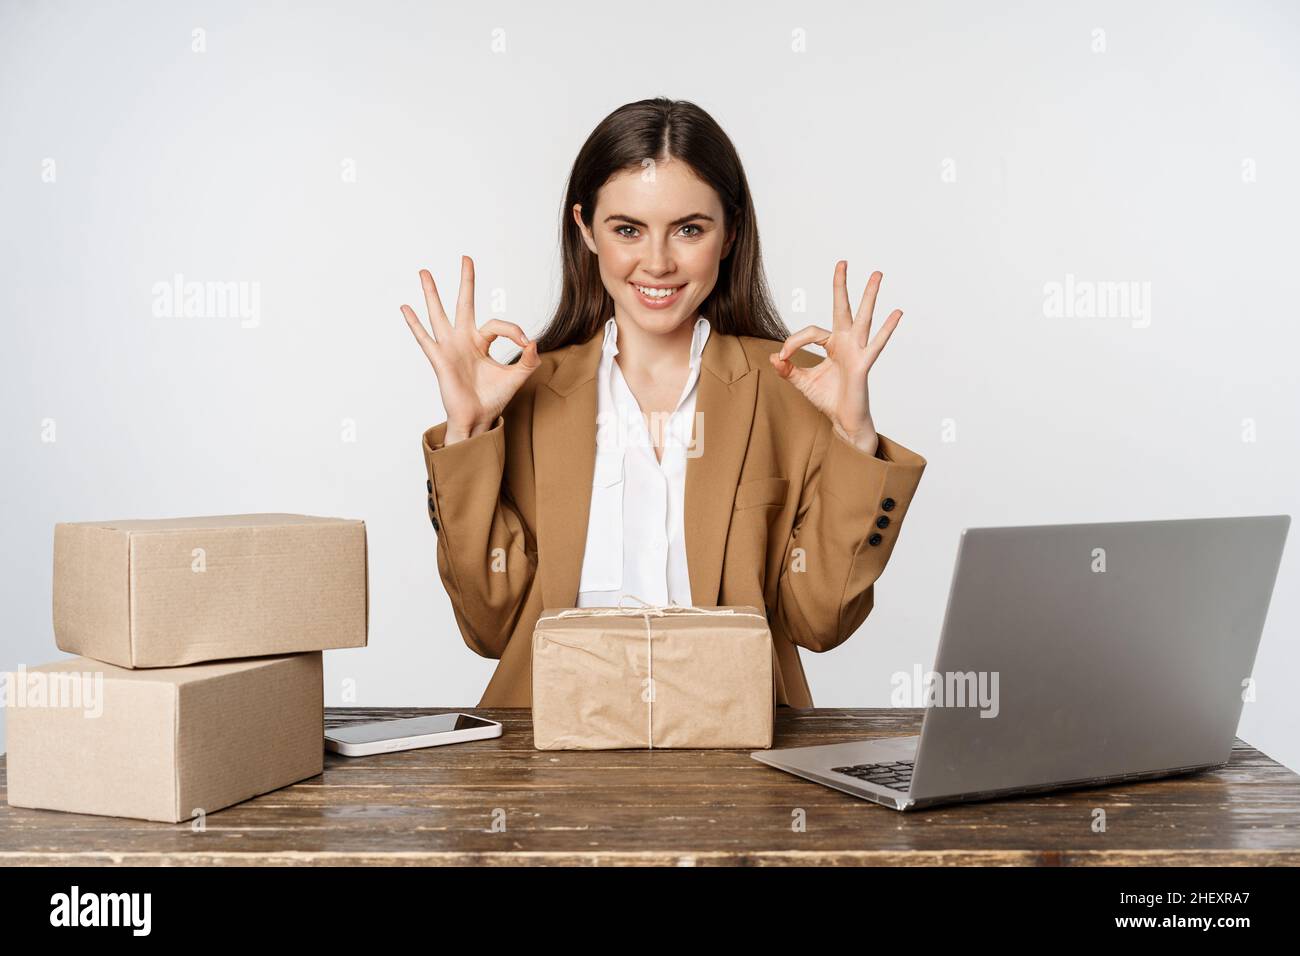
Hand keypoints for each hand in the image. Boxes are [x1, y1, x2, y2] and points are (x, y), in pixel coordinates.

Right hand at [401, 256, 539, 441]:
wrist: (478, 418)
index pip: (497, 324)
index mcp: (481, 342)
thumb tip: (534, 342)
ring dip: (432, 293)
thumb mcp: (517, 377)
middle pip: (465, 304)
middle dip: (466, 281)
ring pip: (439, 314)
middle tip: (466, 258)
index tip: (526, 343)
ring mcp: (450, 348)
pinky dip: (414, 323)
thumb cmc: (493, 399)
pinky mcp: (440, 359)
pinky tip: (406, 308)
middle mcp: (464, 340)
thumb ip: (528, 360)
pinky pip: (425, 338)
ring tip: (424, 272)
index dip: (514, 331)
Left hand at [769, 262, 903, 453]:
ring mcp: (857, 351)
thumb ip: (787, 369)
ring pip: (863, 318)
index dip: (793, 342)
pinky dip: (887, 329)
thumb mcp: (801, 382)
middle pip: (842, 308)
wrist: (844, 421)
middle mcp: (846, 343)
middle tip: (842, 262)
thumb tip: (773, 356)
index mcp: (832, 345)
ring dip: (869, 296)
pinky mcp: (863, 364)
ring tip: (877, 274)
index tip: (782, 356)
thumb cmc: (828, 399)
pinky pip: (876, 344)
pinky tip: (896, 312)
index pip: (810, 332)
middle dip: (841, 286)